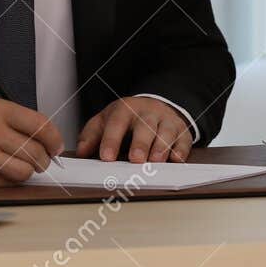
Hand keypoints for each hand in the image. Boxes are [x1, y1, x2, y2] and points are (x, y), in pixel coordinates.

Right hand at [0, 99, 62, 185]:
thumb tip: (53, 142)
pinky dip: (13, 180)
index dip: (55, 139)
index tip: (57, 147)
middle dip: (44, 159)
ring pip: (25, 171)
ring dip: (29, 171)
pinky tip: (6, 171)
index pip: (40, 125)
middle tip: (42, 160)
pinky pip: (9, 183)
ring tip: (23, 166)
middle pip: (35, 151)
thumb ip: (21, 122)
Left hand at [77, 97, 192, 163]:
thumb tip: (82, 153)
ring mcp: (166, 120)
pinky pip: (183, 140)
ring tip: (155, 161)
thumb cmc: (127, 118)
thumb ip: (91, 135)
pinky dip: (180, 150)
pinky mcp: (181, 130)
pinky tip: (176, 159)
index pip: (117, 123)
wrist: (154, 105)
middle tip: (136, 159)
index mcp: (125, 109)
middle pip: (145, 125)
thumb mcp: (105, 120)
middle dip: (141, 142)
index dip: (111, 140)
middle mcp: (147, 113)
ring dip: (161, 147)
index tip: (106, 157)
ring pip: (166, 131)